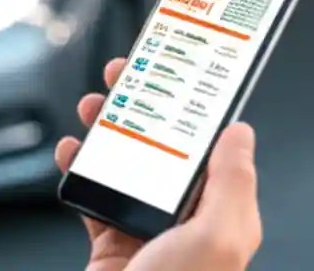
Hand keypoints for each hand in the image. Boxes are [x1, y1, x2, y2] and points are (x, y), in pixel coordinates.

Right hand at [55, 58, 262, 270]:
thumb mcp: (220, 235)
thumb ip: (232, 182)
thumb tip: (241, 133)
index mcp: (219, 215)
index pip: (209, 147)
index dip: (192, 106)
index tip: (177, 71)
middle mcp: (184, 221)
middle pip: (161, 148)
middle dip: (140, 109)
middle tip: (122, 78)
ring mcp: (145, 231)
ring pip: (123, 164)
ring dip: (105, 131)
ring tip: (92, 109)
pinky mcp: (109, 242)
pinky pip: (92, 195)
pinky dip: (78, 169)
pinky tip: (72, 152)